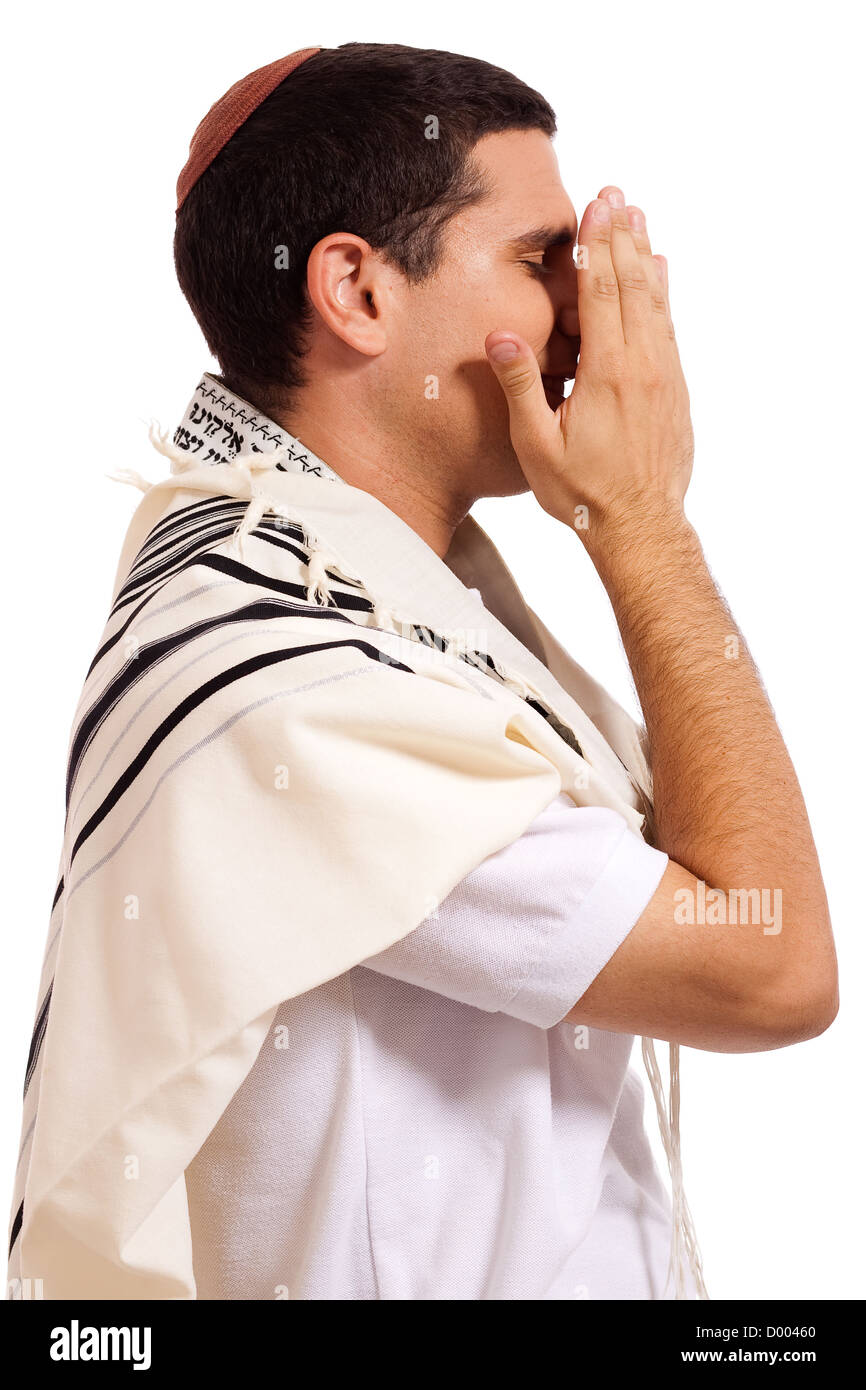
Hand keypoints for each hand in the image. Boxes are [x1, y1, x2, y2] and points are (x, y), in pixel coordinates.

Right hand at [485, 186, 693, 535]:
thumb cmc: (583, 493)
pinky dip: (662, 293)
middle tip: (616, 194)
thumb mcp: (537, 446)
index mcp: (609, 374)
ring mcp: (665, 376)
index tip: (597, 206)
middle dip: (622, 236)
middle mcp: (644, 366)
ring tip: (639, 217)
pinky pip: (668, 327)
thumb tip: (500, 337)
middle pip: (633, 285)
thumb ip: (520, 388)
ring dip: (645, 256)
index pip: (603, 294)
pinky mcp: (675, 390)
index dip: (598, 246)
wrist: (642, 527)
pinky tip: (660, 273)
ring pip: (656, 301)